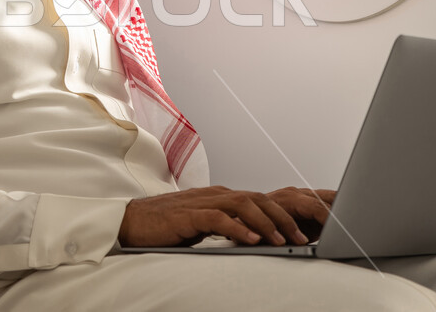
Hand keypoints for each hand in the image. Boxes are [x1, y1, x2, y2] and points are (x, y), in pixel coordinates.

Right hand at [117, 185, 336, 248]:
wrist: (133, 222)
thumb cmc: (168, 225)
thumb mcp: (205, 225)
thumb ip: (228, 225)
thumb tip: (255, 238)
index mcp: (221, 196)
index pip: (261, 199)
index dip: (284, 213)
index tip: (301, 229)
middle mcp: (216, 195)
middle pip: (258, 199)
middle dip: (284, 218)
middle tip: (302, 237)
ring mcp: (202, 202)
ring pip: (243, 205)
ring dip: (266, 223)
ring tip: (282, 240)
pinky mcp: (188, 215)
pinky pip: (218, 218)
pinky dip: (237, 228)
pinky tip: (251, 240)